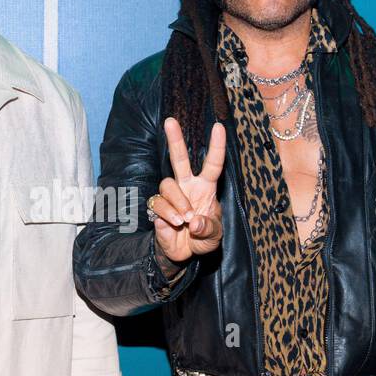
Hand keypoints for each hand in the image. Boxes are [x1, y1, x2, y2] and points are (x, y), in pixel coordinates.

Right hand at [150, 118, 225, 263]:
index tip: (218, 127)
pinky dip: (167, 215)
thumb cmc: (203, 239)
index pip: (213, 164)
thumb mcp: (214, 237)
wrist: (185, 254)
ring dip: (177, 202)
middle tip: (170, 121)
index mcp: (206, 188)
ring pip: (167, 185)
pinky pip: (157, 204)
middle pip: (179, 159)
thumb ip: (208, 229)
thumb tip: (194, 221)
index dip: (216, 146)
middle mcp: (187, 187)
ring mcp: (171, 196)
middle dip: (175, 140)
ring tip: (184, 220)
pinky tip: (174, 225)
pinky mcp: (157, 208)